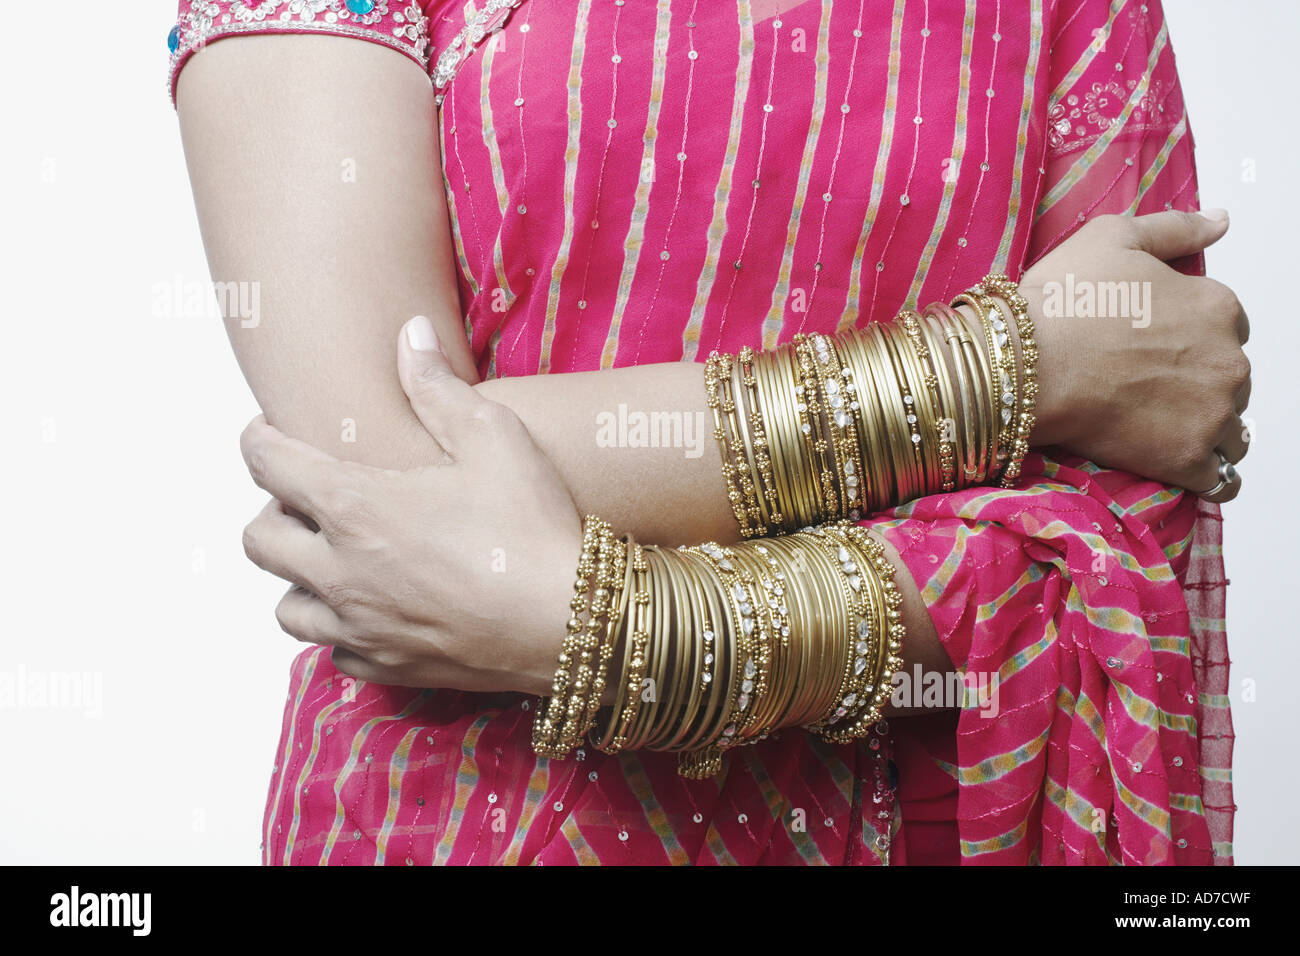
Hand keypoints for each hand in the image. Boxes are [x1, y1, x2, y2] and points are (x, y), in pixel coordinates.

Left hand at [239, 316, 581, 693]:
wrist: (570, 623)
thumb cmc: (532, 526)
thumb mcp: (494, 437)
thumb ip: (439, 386)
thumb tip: (409, 334)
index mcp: (354, 506)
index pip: (266, 464)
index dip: (259, 439)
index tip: (270, 431)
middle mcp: (339, 571)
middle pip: (258, 540)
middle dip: (270, 510)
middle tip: (307, 498)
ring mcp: (359, 627)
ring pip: (286, 606)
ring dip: (298, 577)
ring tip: (334, 560)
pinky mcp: (386, 667)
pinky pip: (334, 651)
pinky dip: (341, 630)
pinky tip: (373, 611)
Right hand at [1020, 209, 1249, 500]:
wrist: (1024, 365)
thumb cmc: (1061, 301)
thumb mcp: (1113, 237)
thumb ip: (1176, 227)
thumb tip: (1222, 220)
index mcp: (1217, 305)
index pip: (1229, 327)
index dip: (1192, 337)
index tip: (1156, 348)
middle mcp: (1229, 359)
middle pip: (1231, 379)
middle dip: (1200, 384)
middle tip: (1148, 390)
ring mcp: (1212, 413)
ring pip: (1232, 430)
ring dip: (1208, 429)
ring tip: (1162, 429)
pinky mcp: (1188, 459)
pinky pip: (1222, 479)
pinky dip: (1209, 476)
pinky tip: (1185, 469)